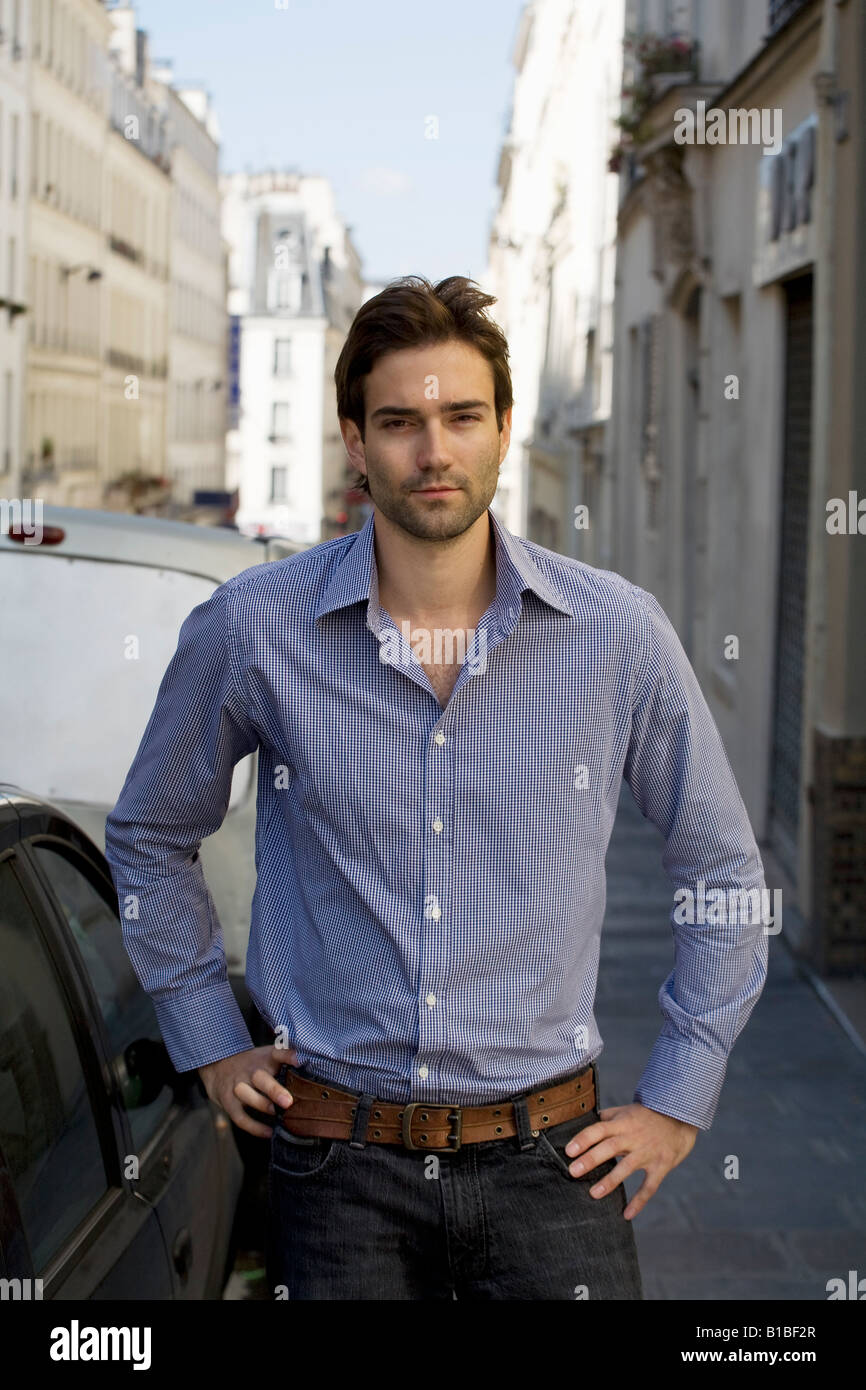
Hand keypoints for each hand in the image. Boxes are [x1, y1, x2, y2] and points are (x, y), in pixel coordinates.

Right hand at [197, 1042, 298, 1137]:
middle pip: (260, 1078)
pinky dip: (254, 1127)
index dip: (287, 1055)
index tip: (299, 1060)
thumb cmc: (252, 1065)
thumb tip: (313, 1068)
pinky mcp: (228, 1102)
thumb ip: (287, 1062)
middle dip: (273, 1090)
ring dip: (262, 1105)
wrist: (218, 1066)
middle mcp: (250, 1070)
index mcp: (264, 1058)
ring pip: (246, 1094)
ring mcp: (237, 1085)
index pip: (276, 1053)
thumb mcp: (267, 1056)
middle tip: (288, 1101)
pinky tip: (268, 1133)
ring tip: (277, 1115)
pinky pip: (239, 1116)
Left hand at [563, 1101, 698, 1219]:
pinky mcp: (661, 1166)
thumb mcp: (626, 1111)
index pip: (598, 1129)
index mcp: (622, 1123)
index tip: (568, 1150)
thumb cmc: (647, 1116)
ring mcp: (647, 1152)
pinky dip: (639, 1201)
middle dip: (590, 1159)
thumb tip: (583, 1119)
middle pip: (609, 1148)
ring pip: (626, 1168)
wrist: (680, 1119)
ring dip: (609, 1181)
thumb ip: (606, 1117)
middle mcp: (633, 1137)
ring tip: (593, 1194)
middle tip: (572, 1172)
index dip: (583, 1139)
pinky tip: (626, 1214)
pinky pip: (649, 1186)